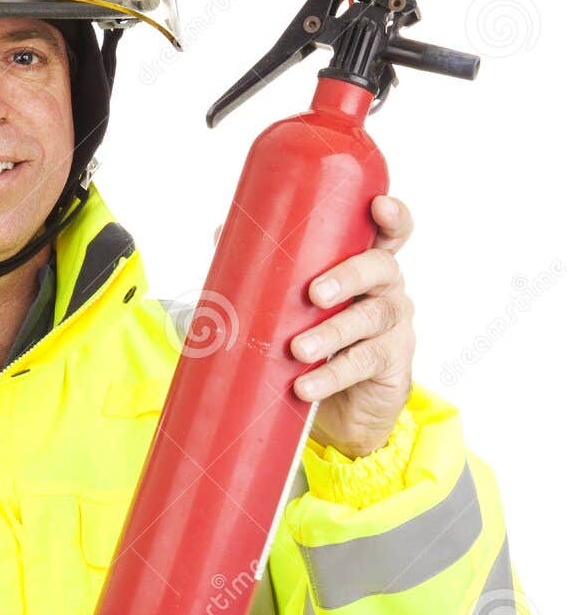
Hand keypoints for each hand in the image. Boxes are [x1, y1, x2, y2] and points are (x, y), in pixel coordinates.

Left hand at [288, 193, 415, 458]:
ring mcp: (394, 327)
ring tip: (297, 348)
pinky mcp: (392, 366)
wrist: (339, 408)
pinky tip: (306, 386)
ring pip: (372, 318)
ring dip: (332, 333)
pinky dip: (331, 375)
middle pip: (381, 269)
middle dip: (348, 276)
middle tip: (314, 294)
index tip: (379, 206)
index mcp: (365, 265)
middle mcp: (387, 289)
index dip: (394, 217)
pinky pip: (365, 365)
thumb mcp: (294, 304)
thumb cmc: (315, 340)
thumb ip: (267, 271)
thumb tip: (221, 233)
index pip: (392, 233)